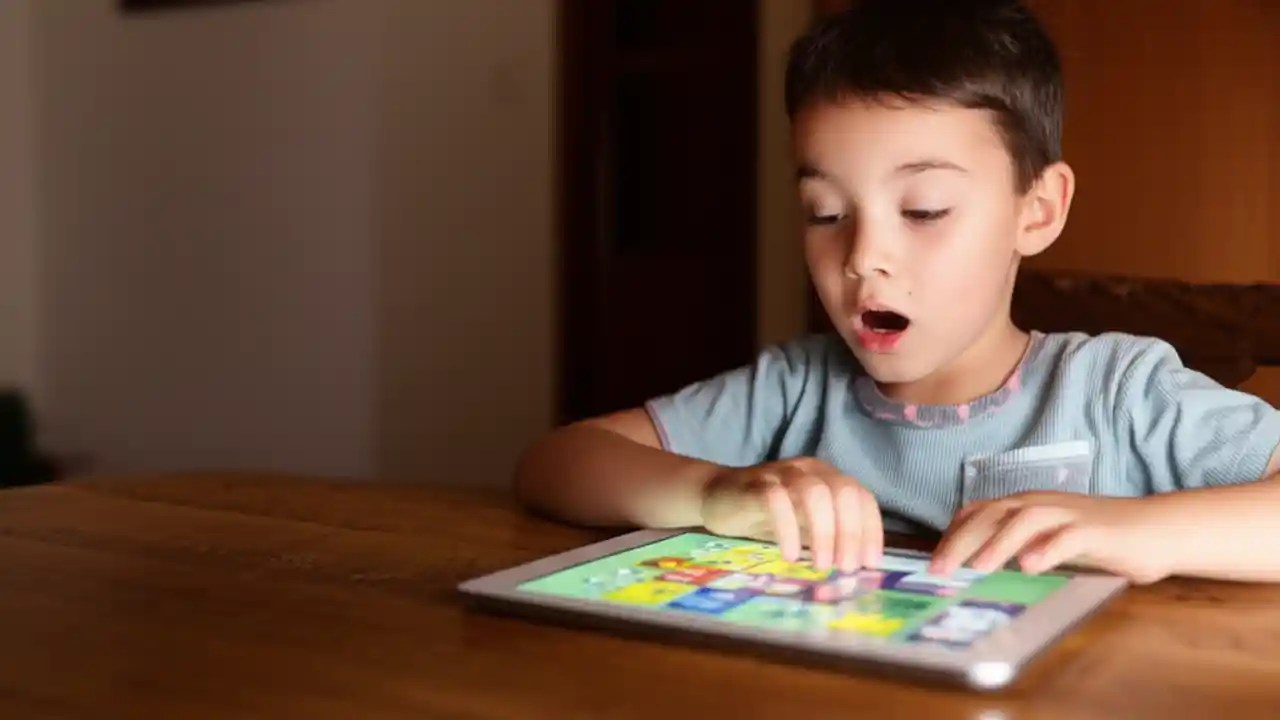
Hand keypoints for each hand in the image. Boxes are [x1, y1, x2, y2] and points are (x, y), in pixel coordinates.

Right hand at [700, 457, 882, 571]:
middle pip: (844, 493)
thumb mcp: (803, 525)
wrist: (716, 496)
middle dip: (851, 533)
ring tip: (822, 565)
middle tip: (846, 568)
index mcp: (827, 477)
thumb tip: (857, 566)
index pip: (861, 497)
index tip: (870, 564)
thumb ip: (828, 536)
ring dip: (824, 533)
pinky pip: (777, 502)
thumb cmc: (766, 515)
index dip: (871, 530)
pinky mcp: (756, 485)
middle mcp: (809, 470)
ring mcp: (782, 474)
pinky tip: (789, 556)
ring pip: (815, 495)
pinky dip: (788, 530)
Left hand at [930, 491, 1168, 583]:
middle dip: (962, 541)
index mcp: (1026, 505)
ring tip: (978, 568)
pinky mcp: (1097, 531)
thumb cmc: (1098, 539)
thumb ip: (1017, 545)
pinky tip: (1030, 566)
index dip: (953, 534)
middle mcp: (1042, 504)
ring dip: (999, 542)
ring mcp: (1069, 515)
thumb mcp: (1048, 540)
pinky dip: (1047, 549)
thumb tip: (976, 565)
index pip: (978, 513)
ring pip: (1026, 520)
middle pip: (993, 514)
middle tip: (939, 569)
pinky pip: (1069, 537)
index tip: (932, 560)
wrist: (1157, 529)